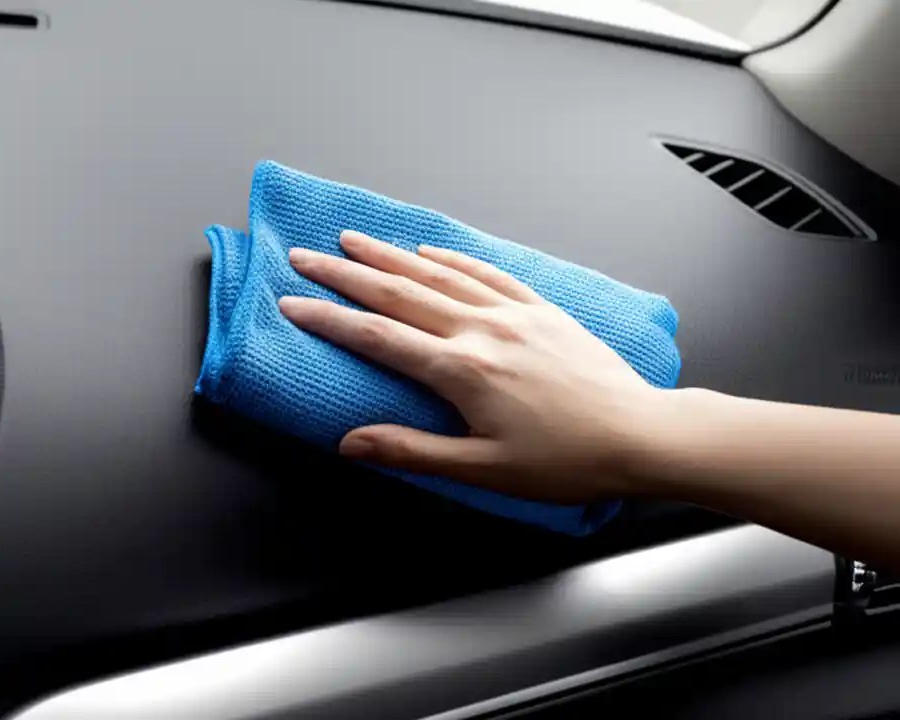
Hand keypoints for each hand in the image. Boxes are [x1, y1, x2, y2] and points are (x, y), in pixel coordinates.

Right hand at [279, 230, 670, 503]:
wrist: (640, 435)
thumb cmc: (565, 461)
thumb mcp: (482, 470)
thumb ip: (411, 451)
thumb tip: (351, 442)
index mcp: (462, 370)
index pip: (377, 337)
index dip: (329, 319)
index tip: (292, 303)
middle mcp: (482, 330)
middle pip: (398, 293)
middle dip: (345, 274)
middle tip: (304, 257)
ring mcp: (513, 313)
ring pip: (437, 274)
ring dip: (389, 255)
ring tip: (352, 240)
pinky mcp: (541, 309)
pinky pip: (486, 272)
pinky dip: (452, 257)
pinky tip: (428, 249)